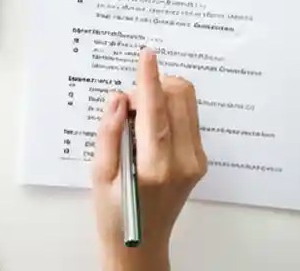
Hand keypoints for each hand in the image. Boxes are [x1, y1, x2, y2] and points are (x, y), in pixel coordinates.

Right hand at [92, 49, 207, 270]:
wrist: (141, 245)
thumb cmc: (114, 214)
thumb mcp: (99, 174)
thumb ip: (109, 133)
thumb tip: (118, 99)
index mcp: (155, 167)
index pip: (155, 111)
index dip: (149, 79)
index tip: (146, 55)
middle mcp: (183, 161)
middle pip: (179, 98)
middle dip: (153, 87)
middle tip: (128, 103)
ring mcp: (196, 161)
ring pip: (186, 104)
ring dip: (162, 97)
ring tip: (136, 117)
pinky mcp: (200, 160)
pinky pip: (187, 118)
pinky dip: (168, 110)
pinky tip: (148, 128)